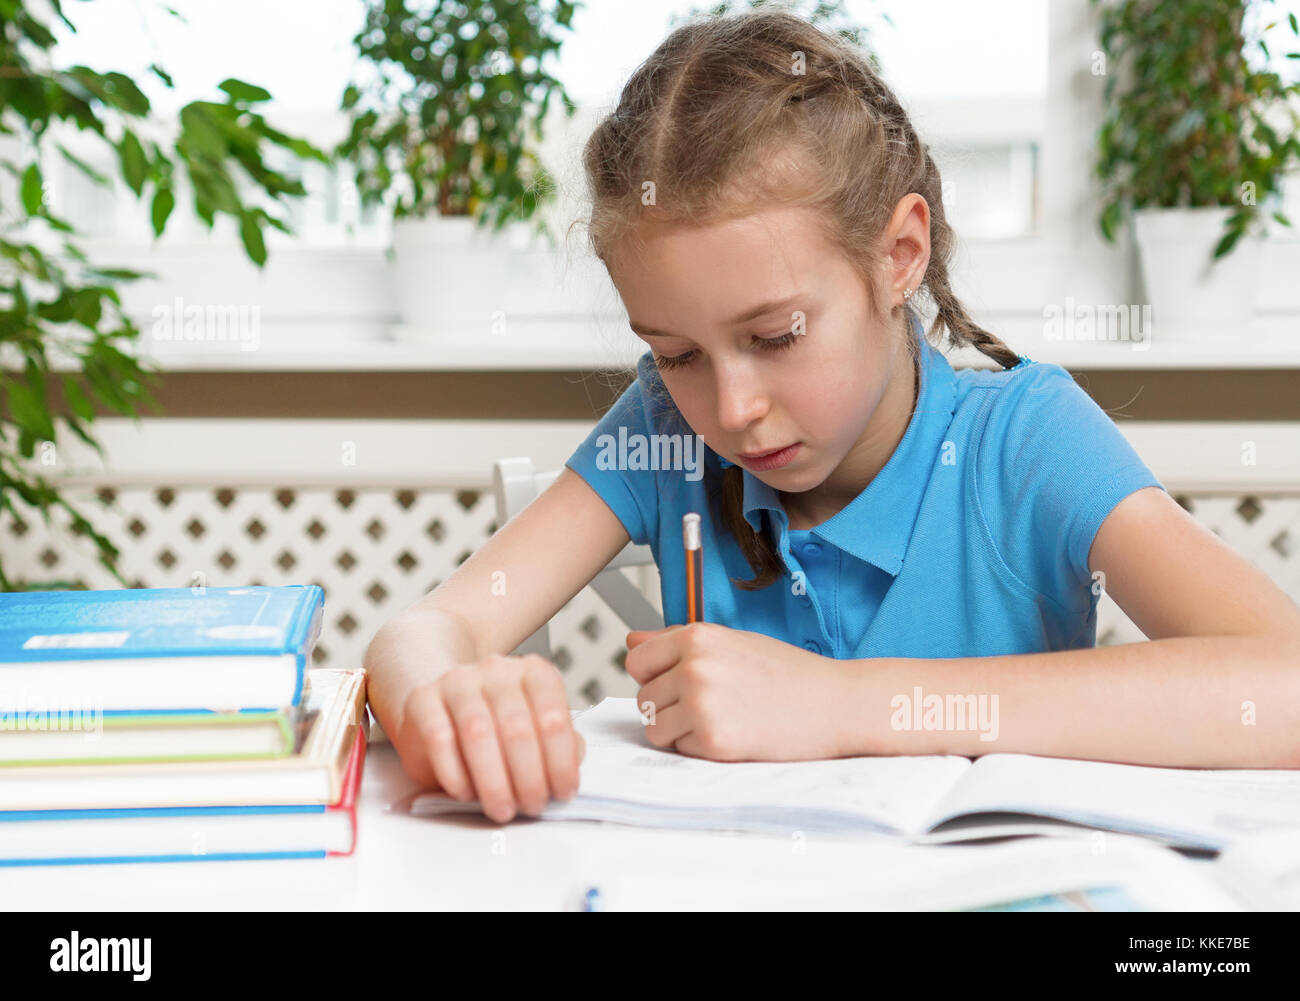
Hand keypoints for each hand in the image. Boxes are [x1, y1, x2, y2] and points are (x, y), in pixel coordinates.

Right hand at [394, 653, 585, 823]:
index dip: (561, 761)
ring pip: (478, 732)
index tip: (563, 793)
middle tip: (532, 807)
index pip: (554, 717)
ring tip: (502, 809)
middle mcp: (496, 669)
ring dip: (494, 780)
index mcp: (532, 672)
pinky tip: (466, 793)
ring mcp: (457, 681)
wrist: (443, 703)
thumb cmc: (496, 723)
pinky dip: (455, 773)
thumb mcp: (533, 728)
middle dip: (529, 777)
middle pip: (517, 727)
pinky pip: (440, 738)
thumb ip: (557, 742)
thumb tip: (571, 766)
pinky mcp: (422, 699)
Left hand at [624, 622, 849, 760]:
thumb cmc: (787, 673)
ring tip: (721, 719)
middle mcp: (694, 668)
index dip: (656, 675)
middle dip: (669, 705)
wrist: (835, 704)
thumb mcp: (732, 642)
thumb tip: (631, 642)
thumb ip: (676, 642)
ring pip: (655, 727)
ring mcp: (701, 706)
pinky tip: (733, 734)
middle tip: (712, 704)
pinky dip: (699, 748)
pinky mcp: (713, 741)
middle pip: (644, 697)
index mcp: (697, 637)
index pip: (636, 662)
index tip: (681, 682)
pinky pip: (679, 749)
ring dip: (679, 730)